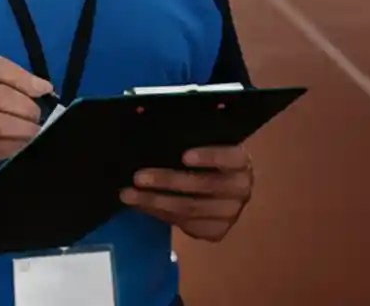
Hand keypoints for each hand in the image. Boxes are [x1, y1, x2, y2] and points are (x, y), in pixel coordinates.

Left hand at [120, 145, 253, 241]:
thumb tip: (153, 137)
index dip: (208, 157)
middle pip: (202, 186)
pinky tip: (140, 205)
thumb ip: (189, 142)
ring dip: (154, 202)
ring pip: (189, 209)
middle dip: (167, 181)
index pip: (229, 157)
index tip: (184, 155)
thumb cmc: (207, 157)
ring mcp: (231, 214)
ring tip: (128, 195)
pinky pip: (183, 224)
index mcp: (240, 162)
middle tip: (138, 177)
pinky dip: (158, 214)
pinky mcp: (216, 232)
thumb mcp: (206, 144)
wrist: (223, 187)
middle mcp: (241, 190)